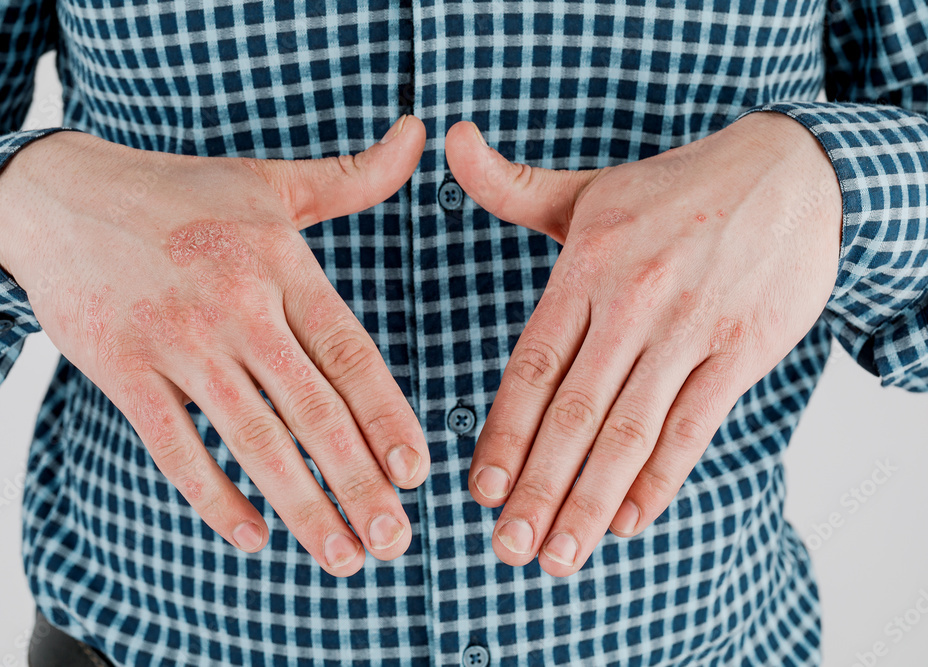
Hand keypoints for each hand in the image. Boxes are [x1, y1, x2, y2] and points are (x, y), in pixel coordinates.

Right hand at [0, 117, 428, 575]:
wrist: (64, 199)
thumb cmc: (183, 196)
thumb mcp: (273, 182)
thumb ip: (355, 176)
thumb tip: (421, 133)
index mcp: (280, 264)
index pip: (350, 355)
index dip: (388, 417)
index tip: (418, 472)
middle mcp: (235, 307)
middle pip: (311, 411)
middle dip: (359, 483)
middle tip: (397, 539)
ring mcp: (178, 343)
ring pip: (253, 440)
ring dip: (304, 507)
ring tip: (345, 555)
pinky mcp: (125, 372)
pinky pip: (176, 449)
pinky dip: (215, 497)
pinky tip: (254, 537)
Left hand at [445, 112, 841, 575]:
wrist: (790, 176)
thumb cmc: (675, 191)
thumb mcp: (588, 189)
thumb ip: (511, 186)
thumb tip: (448, 141)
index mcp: (585, 268)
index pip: (532, 367)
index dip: (503, 434)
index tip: (481, 490)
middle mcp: (632, 303)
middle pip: (574, 413)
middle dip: (539, 488)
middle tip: (509, 548)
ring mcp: (689, 330)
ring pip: (630, 432)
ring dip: (591, 501)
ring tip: (560, 556)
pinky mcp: (741, 352)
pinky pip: (693, 428)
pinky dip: (660, 480)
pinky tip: (628, 520)